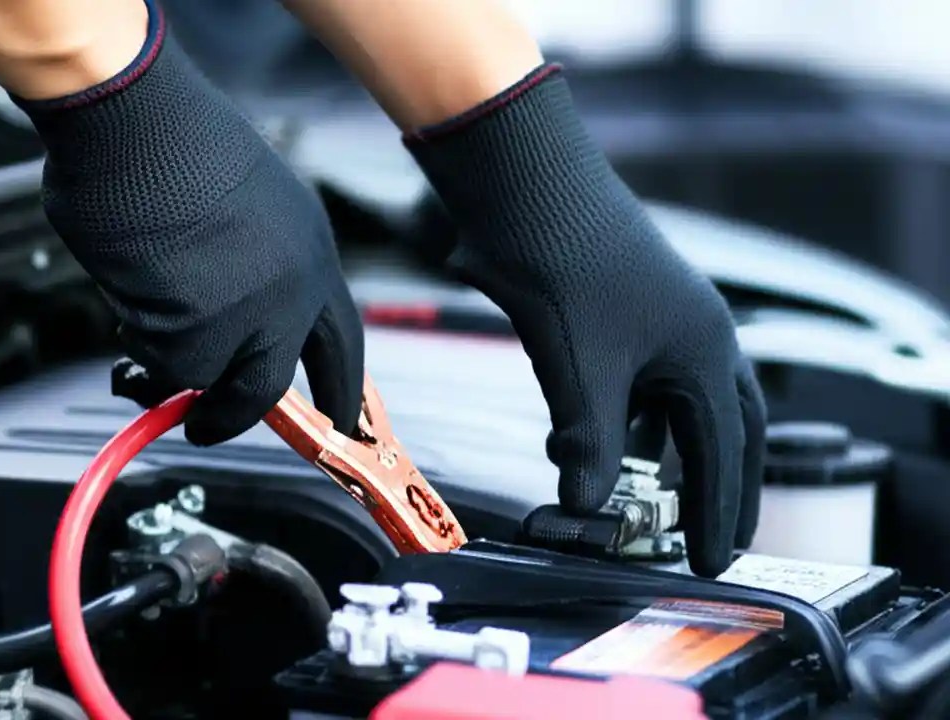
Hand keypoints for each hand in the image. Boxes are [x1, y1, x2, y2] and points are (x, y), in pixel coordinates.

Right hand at [17, 5, 362, 444]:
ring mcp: (250, 317)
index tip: (344, 423)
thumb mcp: (246, 206)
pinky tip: (129, 286)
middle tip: (205, 425)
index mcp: (311, 253)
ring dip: (163, 353)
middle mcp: (292, 291)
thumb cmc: (172, 142)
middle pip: (269, 386)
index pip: (341, 343)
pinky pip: (162, 362)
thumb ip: (251, 269)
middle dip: (228, 414)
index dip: (340, 390)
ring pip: (203, 375)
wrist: (137, 124)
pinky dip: (137, 336)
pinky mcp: (198, 336)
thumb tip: (226, 317)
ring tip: (138, 304)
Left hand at [406, 66, 765, 576]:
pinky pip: (641, 375)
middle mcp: (698, 332)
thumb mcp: (578, 369)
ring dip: (667, 449)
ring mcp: (662, 313)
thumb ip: (590, 443)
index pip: (723, 451)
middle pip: (726, 425)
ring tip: (648, 496)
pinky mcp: (624, 304)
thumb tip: (589, 504)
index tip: (714, 560)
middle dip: (720, 483)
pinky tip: (589, 434)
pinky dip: (627, 415)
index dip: (718, 511)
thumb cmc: (561, 264)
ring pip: (679, 399)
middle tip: (714, 534)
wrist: (523, 180)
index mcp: (705, 350)